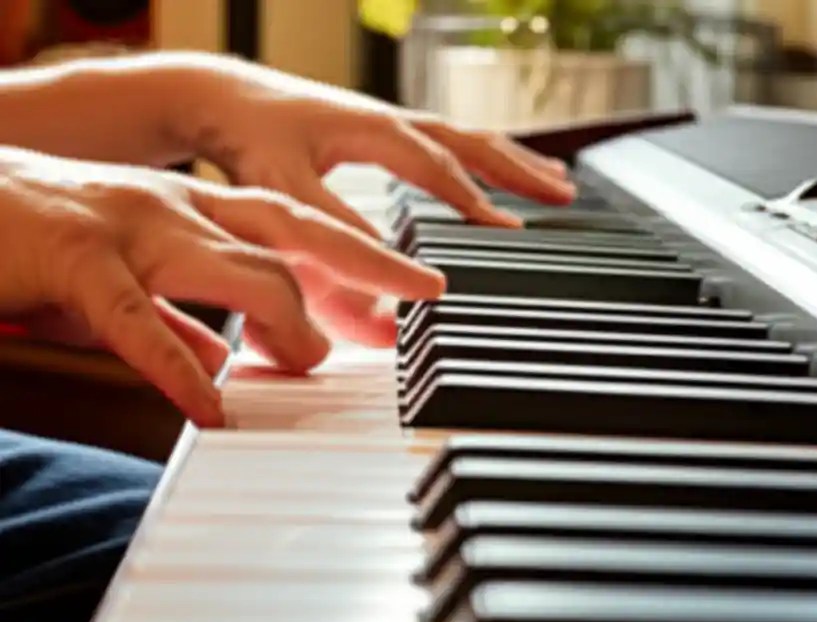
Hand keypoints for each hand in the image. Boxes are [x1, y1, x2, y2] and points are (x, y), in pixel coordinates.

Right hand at [0, 147, 444, 426]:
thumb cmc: (33, 248)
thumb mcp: (122, 283)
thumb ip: (177, 319)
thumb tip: (227, 364)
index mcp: (191, 210)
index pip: (298, 224)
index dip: (363, 251)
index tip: (416, 283)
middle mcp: (176, 207)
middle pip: (296, 231)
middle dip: (369, 261)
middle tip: (424, 291)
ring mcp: (130, 227)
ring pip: (242, 268)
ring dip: (290, 323)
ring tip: (311, 366)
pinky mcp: (75, 261)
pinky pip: (140, 320)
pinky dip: (180, 368)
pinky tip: (209, 409)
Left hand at [161, 53, 576, 344]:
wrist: (222, 95)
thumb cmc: (250, 139)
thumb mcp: (285, 194)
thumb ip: (330, 244)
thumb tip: (370, 303)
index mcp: (377, 131)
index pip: (441, 172)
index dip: (477, 204)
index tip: (515, 235)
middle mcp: (394, 122)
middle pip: (473, 146)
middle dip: (520, 172)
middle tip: (566, 196)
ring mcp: (394, 123)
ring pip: (469, 141)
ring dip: (513, 163)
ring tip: (556, 184)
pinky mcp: (387, 131)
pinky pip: (451, 144)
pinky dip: (485, 160)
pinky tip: (496, 175)